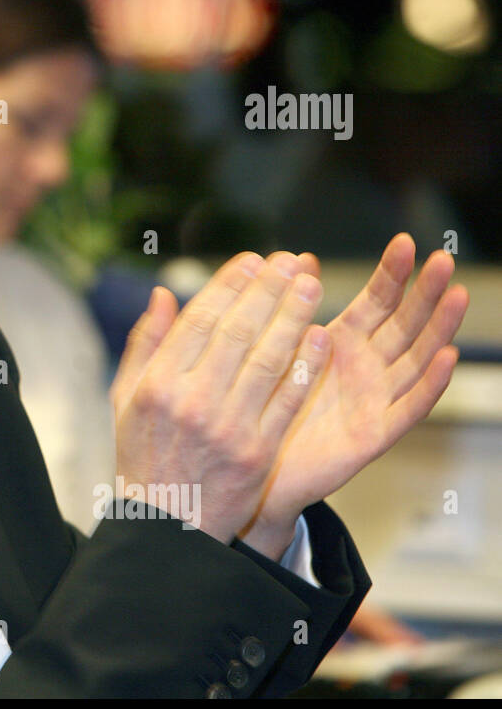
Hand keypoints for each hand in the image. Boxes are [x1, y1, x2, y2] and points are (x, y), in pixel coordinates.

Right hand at [110, 250, 329, 543]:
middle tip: (291, 260)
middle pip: (238, 332)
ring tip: (312, 284)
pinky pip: (288, 401)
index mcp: (157, 384)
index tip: (252, 261)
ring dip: (293, 317)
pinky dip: (305, 368)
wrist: (166, 525)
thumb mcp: (126, 398)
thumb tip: (164, 294)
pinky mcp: (258, 452)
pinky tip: (320, 338)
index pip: (199, 320)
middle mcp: (191, 401)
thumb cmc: (144, 455)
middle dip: (268, 290)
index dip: (229, 285)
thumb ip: (144, 344)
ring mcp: (227, 428)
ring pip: (268, 360)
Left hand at [239, 234, 467, 556]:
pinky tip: (444, 357)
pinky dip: (429, 384)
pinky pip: (408, 408)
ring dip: (438, 328)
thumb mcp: (275, 348)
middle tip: (442, 258)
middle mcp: (366, 368)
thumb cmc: (263, 405)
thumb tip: (299, 257)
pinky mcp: (373, 434)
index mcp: (343, 343)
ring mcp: (374, 400)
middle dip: (425, 291)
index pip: (377, 300)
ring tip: (455, 295)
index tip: (405, 241)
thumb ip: (288, 306)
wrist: (252, 467)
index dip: (393, 273)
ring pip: (416, 359)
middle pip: (405, 323)